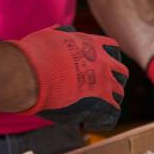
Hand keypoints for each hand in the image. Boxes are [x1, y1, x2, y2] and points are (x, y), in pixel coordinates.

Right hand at [10, 25, 127, 131]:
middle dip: (113, 80)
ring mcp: (104, 83)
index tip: (99, 65)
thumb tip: (60, 31)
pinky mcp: (101, 104)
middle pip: (121, 72)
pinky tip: (88, 122)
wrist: (33, 72)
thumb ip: (59, 35)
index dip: (107, 58)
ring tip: (95, 109)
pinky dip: (102, 120)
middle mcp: (103, 62)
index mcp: (91, 44)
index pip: (111, 48)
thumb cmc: (35, 55)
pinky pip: (111, 116)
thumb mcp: (49, 36)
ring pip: (119, 94)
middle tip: (101, 89)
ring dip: (109, 101)